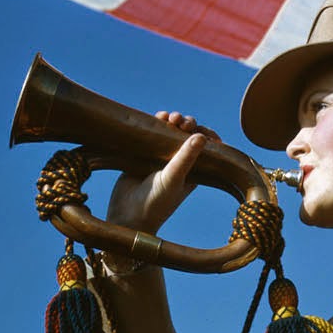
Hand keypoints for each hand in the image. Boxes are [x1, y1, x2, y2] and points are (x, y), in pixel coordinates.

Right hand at [106, 112, 220, 236]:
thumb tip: (202, 136)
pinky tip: (157, 117)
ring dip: (172, 120)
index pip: (206, 146)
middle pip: (188, 134)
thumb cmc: (156, 202)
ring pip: (170, 130)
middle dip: (188, 124)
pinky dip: (156, 122)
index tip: (201, 130)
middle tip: (182, 123)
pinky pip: (152, 132)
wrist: (127, 216)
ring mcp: (161, 157)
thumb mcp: (173, 179)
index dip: (206, 134)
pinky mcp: (143, 153)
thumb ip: (186, 158)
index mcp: (193, 169)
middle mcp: (179, 161)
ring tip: (169, 118)